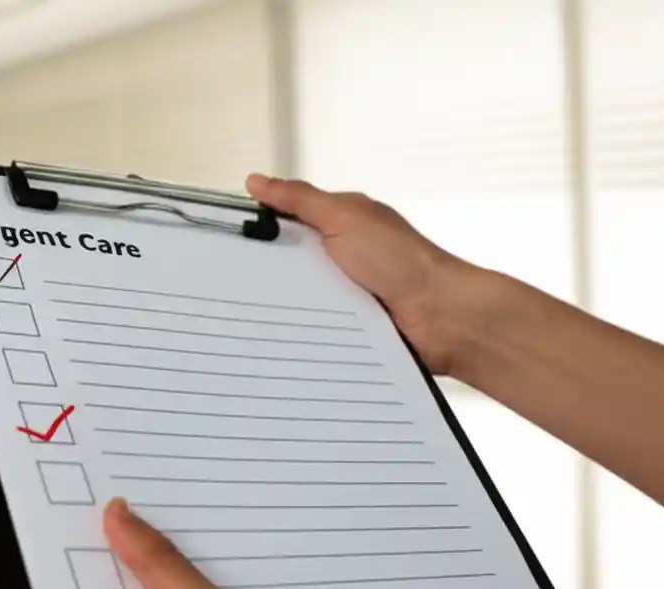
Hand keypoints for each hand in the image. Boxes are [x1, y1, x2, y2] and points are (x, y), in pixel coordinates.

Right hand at [246, 174, 491, 374]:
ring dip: (282, 302)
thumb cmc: (400, 259)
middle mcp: (339, 256)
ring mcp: (342, 292)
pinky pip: (311, 324)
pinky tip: (277, 333)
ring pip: (296, 296)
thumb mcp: (344, 217)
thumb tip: (257, 181)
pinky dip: (300, 327)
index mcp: (339, 224)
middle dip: (263, 271)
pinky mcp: (344, 325)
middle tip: (225, 281)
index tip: (224, 238)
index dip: (258, 227)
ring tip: (245, 311)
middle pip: (286, 262)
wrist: (439, 314)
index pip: (286, 220)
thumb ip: (299, 199)